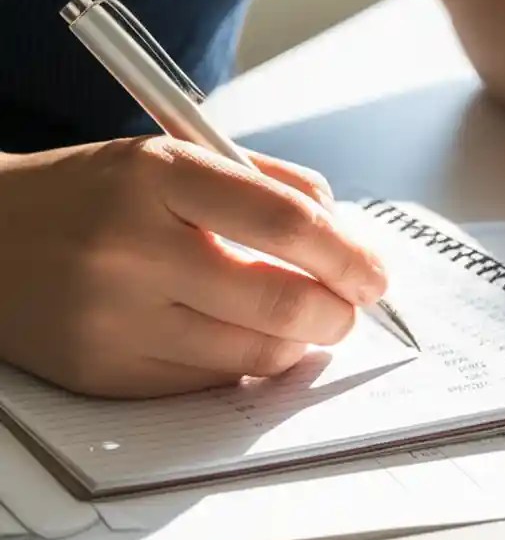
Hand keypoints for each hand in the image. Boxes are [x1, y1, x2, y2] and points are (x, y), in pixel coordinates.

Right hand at [0, 136, 387, 397]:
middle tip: (351, 308)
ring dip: (300, 341)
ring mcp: (114, 317)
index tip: (375, 273)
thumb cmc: (94, 195)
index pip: (287, 222)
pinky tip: (248, 341)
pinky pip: (210, 382)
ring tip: (305, 322)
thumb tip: (346, 233)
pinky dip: (248, 364)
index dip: (349, 254)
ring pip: (254, 351)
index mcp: (157, 175)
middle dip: (339, 312)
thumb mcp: (172, 156)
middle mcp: (132, 247)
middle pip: (280, 298)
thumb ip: (266, 185)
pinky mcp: (104, 373)